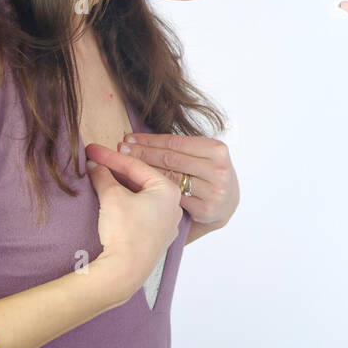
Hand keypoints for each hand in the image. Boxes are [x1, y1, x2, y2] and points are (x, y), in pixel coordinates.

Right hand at [84, 142, 184, 301]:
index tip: (92, 150)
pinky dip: (126, 204)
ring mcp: (166, 223)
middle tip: (95, 160)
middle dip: (116, 170)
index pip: (136, 166)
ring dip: (120, 187)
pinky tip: (111, 200)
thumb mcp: (111, 196)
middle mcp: (173, 205)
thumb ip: (103, 176)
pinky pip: (141, 213)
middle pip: (141, 180)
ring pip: (141, 197)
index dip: (110, 156)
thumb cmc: (124, 231)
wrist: (125, 271)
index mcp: (168, 190)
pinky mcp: (156, 238)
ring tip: (100, 177)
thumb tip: (94, 165)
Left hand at [116, 133, 238, 226]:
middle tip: (121, 150)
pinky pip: (173, 197)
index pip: (176, 142)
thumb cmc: (208, 174)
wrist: (226, 203)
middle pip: (171, 159)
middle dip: (143, 153)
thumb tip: (141, 138)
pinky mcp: (204, 209)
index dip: (150, 140)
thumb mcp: (204, 155)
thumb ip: (182, 147)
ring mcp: (212, 191)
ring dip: (144, 171)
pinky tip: (139, 185)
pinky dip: (154, 191)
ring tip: (124, 165)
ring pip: (170, 178)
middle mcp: (218, 171)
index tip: (130, 138)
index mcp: (217, 150)